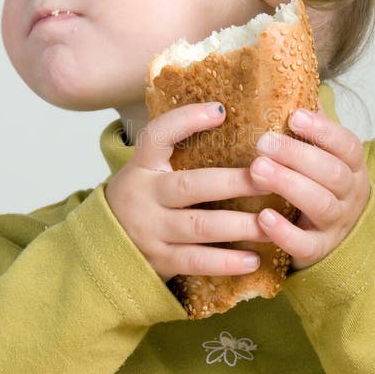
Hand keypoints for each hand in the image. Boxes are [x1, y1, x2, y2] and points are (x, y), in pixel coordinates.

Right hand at [104, 102, 269, 282]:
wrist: (104, 248)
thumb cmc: (142, 201)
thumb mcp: (149, 171)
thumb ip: (178, 152)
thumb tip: (227, 117)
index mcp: (142, 167)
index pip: (158, 136)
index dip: (186, 121)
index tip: (219, 111)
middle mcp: (144, 196)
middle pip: (191, 186)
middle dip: (234, 182)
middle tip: (270, 178)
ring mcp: (151, 231)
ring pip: (199, 226)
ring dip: (240, 225)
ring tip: (270, 223)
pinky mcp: (160, 261)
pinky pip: (196, 261)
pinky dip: (226, 262)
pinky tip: (253, 259)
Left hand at [249, 102, 370, 270]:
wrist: (336, 238)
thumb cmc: (318, 185)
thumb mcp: (321, 156)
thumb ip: (310, 127)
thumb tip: (289, 78)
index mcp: (351, 165)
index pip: (346, 145)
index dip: (322, 131)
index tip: (294, 116)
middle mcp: (349, 194)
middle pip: (331, 173)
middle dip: (297, 156)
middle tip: (262, 143)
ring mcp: (335, 224)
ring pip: (320, 204)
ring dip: (288, 185)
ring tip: (257, 170)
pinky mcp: (317, 251)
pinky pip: (305, 244)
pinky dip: (284, 232)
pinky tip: (263, 218)